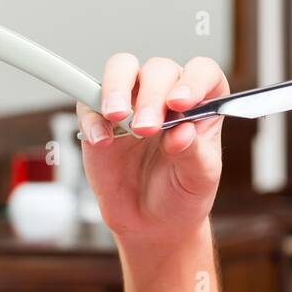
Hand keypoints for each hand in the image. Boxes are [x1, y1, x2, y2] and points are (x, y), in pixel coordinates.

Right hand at [75, 54, 227, 244]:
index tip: (181, 103)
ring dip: (117, 88)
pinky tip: (101, 141)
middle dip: (151, 96)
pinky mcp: (100, 119)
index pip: (202, 72)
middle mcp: (167, 94)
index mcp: (202, 102)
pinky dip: (92, 119)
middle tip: (147, 128)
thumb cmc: (183, 192)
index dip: (192, 80)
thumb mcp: (198, 178)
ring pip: (121, 69)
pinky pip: (89, 104)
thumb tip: (182, 131)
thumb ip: (192, 153)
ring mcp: (132, 102)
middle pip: (158, 70)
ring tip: (118, 117)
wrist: (152, 222)